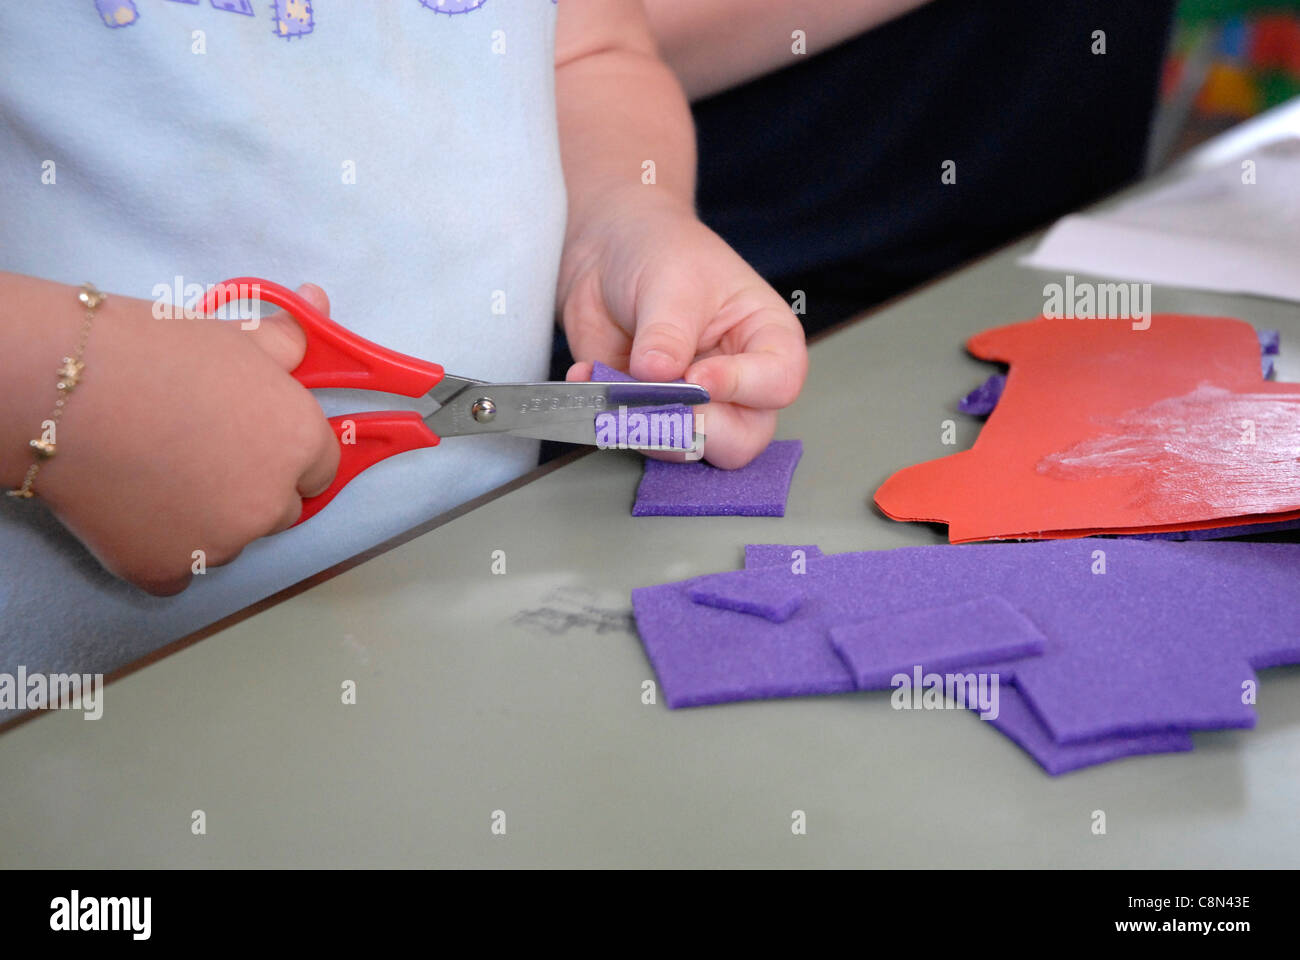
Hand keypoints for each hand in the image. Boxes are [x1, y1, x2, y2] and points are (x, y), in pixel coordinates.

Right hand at [39, 283, 338, 594]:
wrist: (61, 387)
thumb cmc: (151, 351)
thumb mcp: (232, 336)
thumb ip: (287, 340)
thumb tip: (318, 303)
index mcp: (300, 444)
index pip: (319, 467)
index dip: (284, 452)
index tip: (248, 437)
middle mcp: (271, 503)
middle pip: (278, 510)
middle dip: (251, 489)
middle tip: (198, 452)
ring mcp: (221, 546)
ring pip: (228, 541)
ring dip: (207, 520)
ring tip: (155, 472)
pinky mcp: (168, 572)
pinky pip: (179, 571)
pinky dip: (161, 550)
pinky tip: (134, 508)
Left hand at [558, 194, 806, 467]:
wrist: (606, 253)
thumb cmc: (661, 253)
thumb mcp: (671, 280)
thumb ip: (668, 331)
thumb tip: (657, 376)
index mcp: (766, 341)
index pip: (778, 383)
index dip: (741, 388)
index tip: (698, 377)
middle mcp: (738, 384)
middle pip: (743, 438)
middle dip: (698, 428)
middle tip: (659, 401)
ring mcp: (694, 406)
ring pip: (687, 448)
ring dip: (645, 426)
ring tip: (612, 384)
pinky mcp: (649, 415)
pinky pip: (634, 437)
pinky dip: (607, 417)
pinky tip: (586, 374)